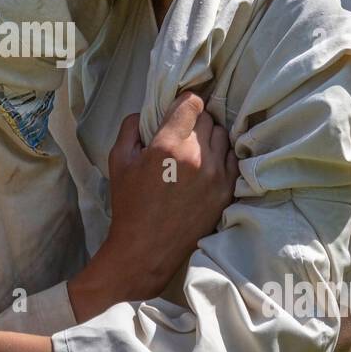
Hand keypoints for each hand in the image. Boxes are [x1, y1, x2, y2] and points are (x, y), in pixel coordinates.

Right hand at [68, 92, 237, 319]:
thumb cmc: (129, 205)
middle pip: (208, 118)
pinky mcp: (227, 190)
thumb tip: (147, 112)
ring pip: (222, 136)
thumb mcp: (118, 161)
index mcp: (168, 145)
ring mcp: (217, 174)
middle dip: (194, 120)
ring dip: (209, 137)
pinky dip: (221, 156)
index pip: (192, 103)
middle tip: (182, 133)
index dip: (184, 102)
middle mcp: (197, 156)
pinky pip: (232, 158)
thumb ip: (130, 127)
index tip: (179, 110)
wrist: (147, 249)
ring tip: (195, 149)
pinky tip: (207, 165)